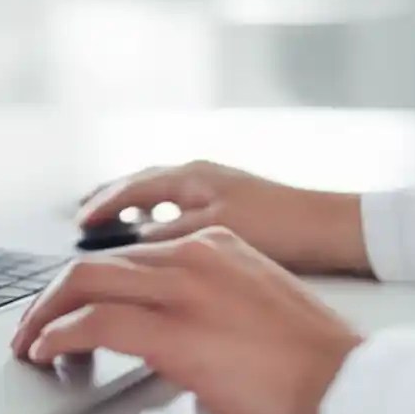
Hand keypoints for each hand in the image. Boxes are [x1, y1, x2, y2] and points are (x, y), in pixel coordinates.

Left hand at [12, 227, 362, 413]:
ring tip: (30, 340)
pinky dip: (58, 335)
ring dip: (45, 314)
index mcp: (216, 247)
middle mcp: (196, 256)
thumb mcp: (253, 305)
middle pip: (97, 264)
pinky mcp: (177, 332)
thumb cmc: (314, 362)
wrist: (354, 385)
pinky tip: (48, 350)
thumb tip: (168, 327)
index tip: (67, 305)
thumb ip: (207, 300)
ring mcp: (185, 290)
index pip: (128, 255)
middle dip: (53, 295)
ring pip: (85, 283)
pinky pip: (94, 324)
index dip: (87, 283)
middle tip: (33, 323)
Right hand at [77, 161, 369, 274]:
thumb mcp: (215, 233)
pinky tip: (162, 231)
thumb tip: (133, 239)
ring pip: (160, 192)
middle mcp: (201, 174)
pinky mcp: (232, 204)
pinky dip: (159, 213)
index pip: (131, 189)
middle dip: (110, 199)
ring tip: (113, 221)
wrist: (335, 228)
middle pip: (141, 183)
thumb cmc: (282, 226)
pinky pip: (179, 203)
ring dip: (133, 205)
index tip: (79, 225)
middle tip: (84, 214)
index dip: (101, 208)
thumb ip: (169, 232)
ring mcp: (217, 186)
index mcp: (191, 177)